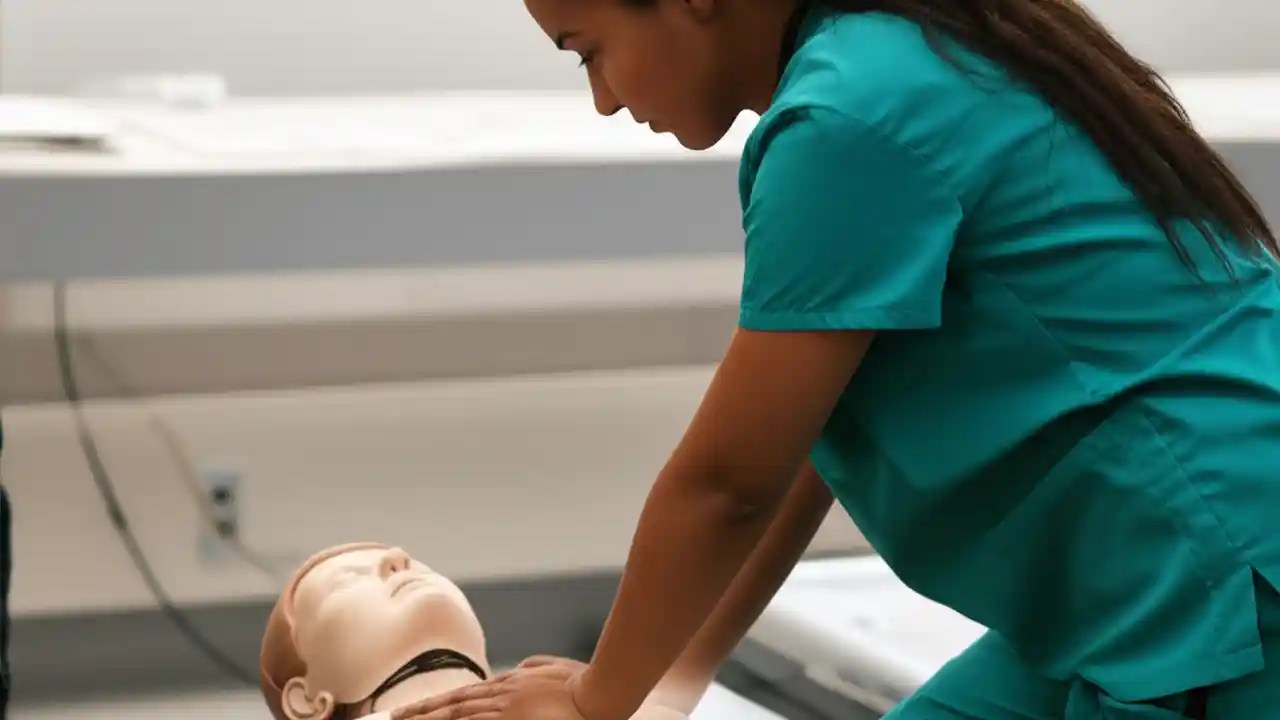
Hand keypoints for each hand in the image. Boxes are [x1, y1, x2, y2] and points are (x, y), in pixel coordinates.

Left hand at [388, 658, 588, 719]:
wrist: (599, 691)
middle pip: (454, 703)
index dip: (440, 701)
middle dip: (423, 711)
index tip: (418, 708)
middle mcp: (503, 693)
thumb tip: (520, 668)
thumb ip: (534, 667)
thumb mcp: (554, 666)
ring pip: (457, 715)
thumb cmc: (583, 682)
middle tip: (395, 716)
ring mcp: (506, 707)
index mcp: (512, 681)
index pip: (467, 693)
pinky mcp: (512, 719)